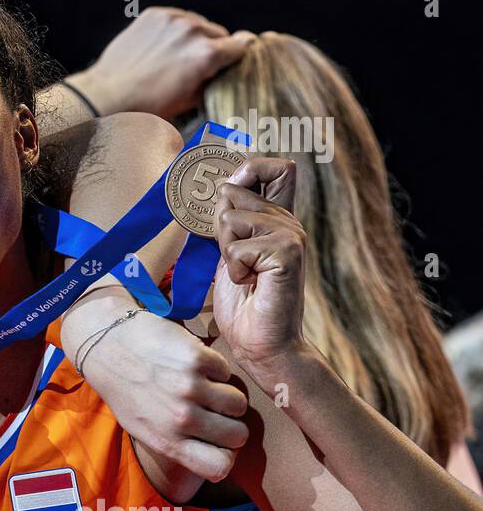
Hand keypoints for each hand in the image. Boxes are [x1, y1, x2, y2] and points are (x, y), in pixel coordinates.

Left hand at [71, 7, 255, 119]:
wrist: (108, 94)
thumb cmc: (149, 105)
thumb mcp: (189, 101)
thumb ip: (215, 80)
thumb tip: (228, 70)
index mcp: (207, 54)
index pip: (241, 45)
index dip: (235, 57)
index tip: (228, 64)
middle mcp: (193, 31)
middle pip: (220, 33)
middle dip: (214, 47)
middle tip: (196, 66)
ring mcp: (173, 19)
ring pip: (199, 24)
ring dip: (195, 36)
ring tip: (177, 56)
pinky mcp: (155, 14)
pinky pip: (178, 17)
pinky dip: (176, 29)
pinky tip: (163, 46)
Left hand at [81, 309, 248, 481]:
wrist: (105, 344)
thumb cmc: (125, 389)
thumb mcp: (141, 428)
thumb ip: (176, 444)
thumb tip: (218, 461)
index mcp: (166, 441)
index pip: (219, 467)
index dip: (227, 455)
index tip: (220, 442)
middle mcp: (180, 418)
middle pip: (238, 435)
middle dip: (232, 424)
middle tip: (216, 411)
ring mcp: (189, 387)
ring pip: (239, 403)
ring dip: (228, 395)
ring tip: (207, 387)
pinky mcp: (196, 358)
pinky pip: (226, 371)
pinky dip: (215, 368)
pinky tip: (194, 365)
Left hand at [212, 157, 308, 389]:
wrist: (261, 343)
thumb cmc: (243, 303)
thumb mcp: (228, 253)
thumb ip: (229, 221)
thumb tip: (222, 186)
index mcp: (276, 218)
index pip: (274, 167)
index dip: (249, 168)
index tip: (232, 190)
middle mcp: (288, 221)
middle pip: (233, 192)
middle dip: (219, 227)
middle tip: (236, 259)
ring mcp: (291, 235)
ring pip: (231, 218)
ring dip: (226, 251)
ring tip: (245, 274)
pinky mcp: (287, 253)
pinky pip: (236, 247)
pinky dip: (234, 270)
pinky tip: (251, 284)